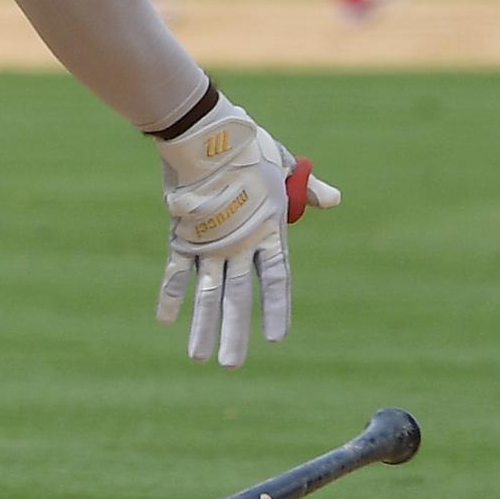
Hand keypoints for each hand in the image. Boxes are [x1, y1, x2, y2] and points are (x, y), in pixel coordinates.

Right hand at [154, 95, 339, 367]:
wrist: (206, 132)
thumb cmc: (249, 145)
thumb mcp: (284, 165)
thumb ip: (307, 189)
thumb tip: (334, 201)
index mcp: (268, 229)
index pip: (277, 279)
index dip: (277, 310)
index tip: (277, 339)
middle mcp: (239, 242)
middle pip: (239, 297)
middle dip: (234, 334)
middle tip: (232, 366)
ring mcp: (210, 241)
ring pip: (206, 293)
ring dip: (203, 327)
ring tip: (199, 359)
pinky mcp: (183, 233)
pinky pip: (175, 271)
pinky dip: (170, 295)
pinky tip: (165, 321)